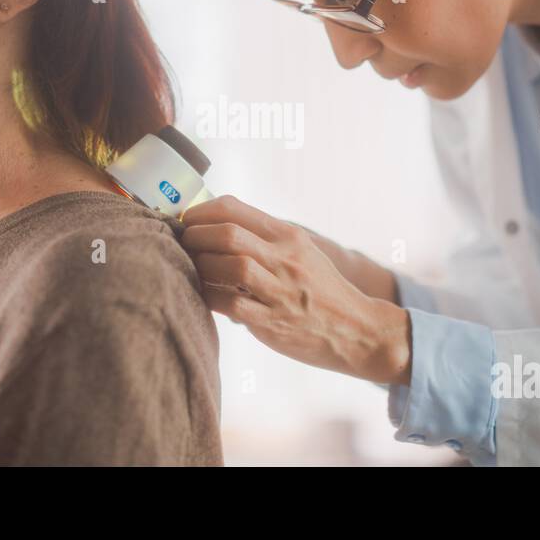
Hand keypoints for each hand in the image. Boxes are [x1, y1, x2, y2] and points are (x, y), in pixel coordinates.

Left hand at [180, 195, 411, 385]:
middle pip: (228, 234)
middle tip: (184, 243)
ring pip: (230, 266)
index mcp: (288, 236)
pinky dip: (210, 296)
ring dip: (201, 266)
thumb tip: (218, 226)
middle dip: (195, 236)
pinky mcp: (272, 322)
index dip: (201, 212)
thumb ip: (266, 238)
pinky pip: (231, 304)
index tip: (188, 220)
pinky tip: (204, 294)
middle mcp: (285, 259)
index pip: (234, 209)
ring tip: (193, 268)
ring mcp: (280, 291)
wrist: (355, 330)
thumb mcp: (301, 251)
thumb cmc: (321, 290)